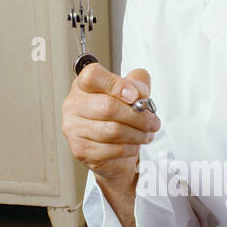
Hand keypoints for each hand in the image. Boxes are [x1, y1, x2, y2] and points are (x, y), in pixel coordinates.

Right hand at [61, 61, 160, 186]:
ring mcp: (74, 129)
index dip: (116, 84)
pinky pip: (113, 150)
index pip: (93, 76)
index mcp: (83, 85)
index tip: (135, 95)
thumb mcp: (128, 90)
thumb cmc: (115, 113)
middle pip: (108, 107)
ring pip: (113, 131)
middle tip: (152, 121)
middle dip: (138, 116)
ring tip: (147, 134)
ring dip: (138, 134)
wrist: (105, 143)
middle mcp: (74, 105)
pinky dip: (130, 148)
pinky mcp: (81, 150)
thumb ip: (138, 82)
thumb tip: (141, 93)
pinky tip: (135, 145)